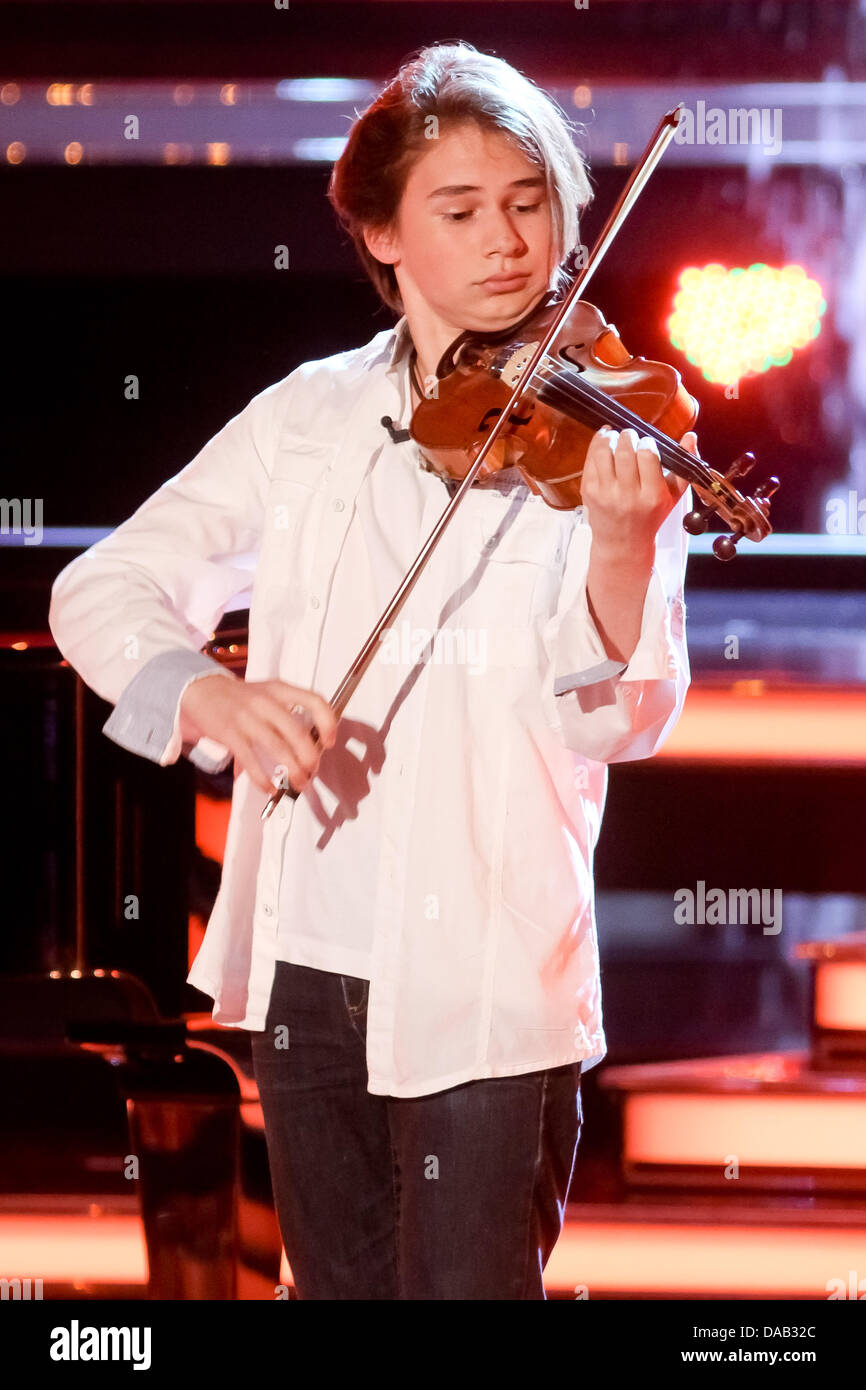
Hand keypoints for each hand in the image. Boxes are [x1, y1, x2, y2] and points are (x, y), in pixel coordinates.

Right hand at [179, 674, 337, 794]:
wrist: (201, 691)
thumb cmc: (242, 698)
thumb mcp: (268, 694)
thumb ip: (290, 713)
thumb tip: (313, 746)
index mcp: (280, 689)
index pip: (314, 701)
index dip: (327, 723)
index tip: (330, 742)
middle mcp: (265, 701)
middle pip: (297, 732)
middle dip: (310, 758)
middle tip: (312, 771)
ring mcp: (247, 717)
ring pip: (277, 748)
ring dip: (292, 770)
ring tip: (299, 783)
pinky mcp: (230, 733)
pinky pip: (251, 760)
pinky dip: (263, 779)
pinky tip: (270, 788)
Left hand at [582, 425, 697, 559]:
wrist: (623, 543)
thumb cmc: (650, 516)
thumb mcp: (673, 496)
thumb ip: (683, 465)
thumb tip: (690, 436)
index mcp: (652, 496)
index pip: (648, 455)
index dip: (647, 442)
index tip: (646, 443)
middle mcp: (628, 496)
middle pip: (625, 451)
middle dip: (628, 436)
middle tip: (631, 436)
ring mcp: (606, 494)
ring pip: (603, 452)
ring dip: (609, 438)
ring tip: (615, 437)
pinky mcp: (589, 492)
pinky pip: (590, 461)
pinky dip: (596, 446)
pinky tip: (603, 443)